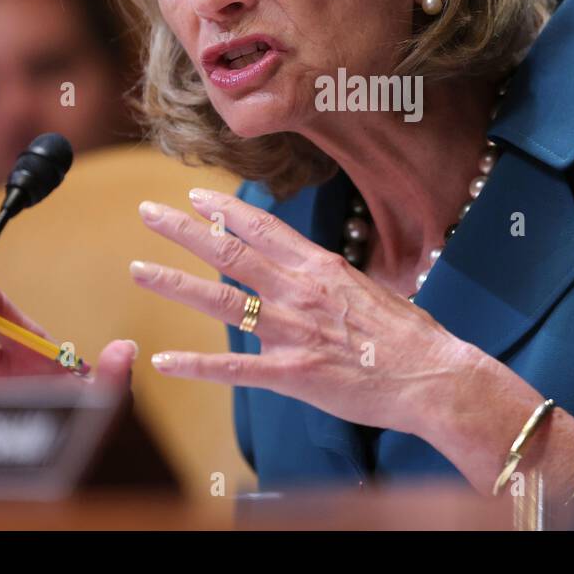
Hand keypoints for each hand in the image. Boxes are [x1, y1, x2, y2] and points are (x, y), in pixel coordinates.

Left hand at [129, 188, 483, 437]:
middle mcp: (300, 291)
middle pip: (230, 252)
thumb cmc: (410, 336)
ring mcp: (293, 331)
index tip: (194, 197)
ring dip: (175, 284)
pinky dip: (196, 365)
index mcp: (320, 266)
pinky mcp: (292, 373)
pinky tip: (164, 361)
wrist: (434, 376)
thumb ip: (330, 281)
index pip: (262, 228)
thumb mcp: (368, 289)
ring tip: (139, 269)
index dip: (224, 210)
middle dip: (183, 230)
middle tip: (147, 212)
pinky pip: (234, 368)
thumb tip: (312, 272)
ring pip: (221, 301)